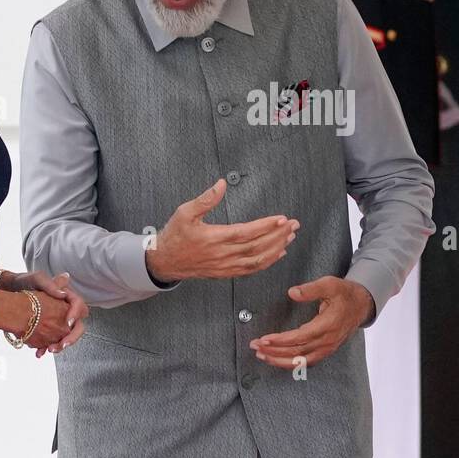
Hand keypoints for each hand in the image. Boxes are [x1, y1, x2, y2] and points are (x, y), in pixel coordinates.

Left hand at [22, 273, 87, 357]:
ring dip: (59, 345)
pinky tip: (39, 352)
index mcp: (66, 298)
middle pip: (77, 326)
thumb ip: (51, 285)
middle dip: (71, 337)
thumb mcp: (37, 280)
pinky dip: (46, 348)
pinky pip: (51, 341)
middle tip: (62, 344)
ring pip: (64, 336)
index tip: (68, 322)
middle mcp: (65, 310)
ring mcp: (57, 321)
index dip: (76, 314)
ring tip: (48, 349)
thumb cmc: (25, 282)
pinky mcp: (48, 329)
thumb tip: (64, 294)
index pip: (80, 306)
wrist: (11, 292)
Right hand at [145, 179, 298, 282]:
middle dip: (278, 235)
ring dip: (276, 248)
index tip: (281, 219)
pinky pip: (251, 269)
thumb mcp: (185, 212)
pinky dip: (267, 262)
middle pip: (257, 246)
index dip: (266, 226)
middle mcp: (222, 254)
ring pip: (257, 259)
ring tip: (289, 237)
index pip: (247, 232)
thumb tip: (221, 184)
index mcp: (214, 238)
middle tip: (293, 225)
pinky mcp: (226, 272)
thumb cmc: (175, 236)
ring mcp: (225, 266)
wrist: (165, 261)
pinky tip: (277, 253)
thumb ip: (205, 199)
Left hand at [249, 276, 372, 369]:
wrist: (361, 304)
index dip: (281, 340)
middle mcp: (328, 341)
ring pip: (301, 361)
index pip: (300, 337)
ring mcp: (327, 348)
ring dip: (279, 360)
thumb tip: (292, 292)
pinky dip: (290, 363)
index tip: (264, 339)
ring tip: (261, 356)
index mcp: (328, 325)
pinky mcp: (326, 350)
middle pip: (297, 352)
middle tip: (255, 347)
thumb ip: (311, 289)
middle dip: (274, 351)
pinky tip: (277, 360)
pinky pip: (306, 362)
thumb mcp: (330, 284)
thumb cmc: (344, 293)